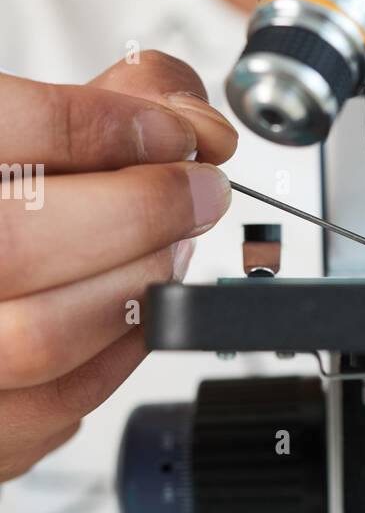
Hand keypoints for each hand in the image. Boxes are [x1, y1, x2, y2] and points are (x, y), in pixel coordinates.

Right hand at [0, 50, 235, 480]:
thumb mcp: (12, 139)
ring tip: (168, 250)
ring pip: (43, 339)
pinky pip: (59, 404)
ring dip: (137, 286)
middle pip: (18, 244)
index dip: (107, 126)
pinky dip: (120, 349)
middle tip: (197, 192)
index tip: (176, 130)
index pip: (3, 129)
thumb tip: (184, 115)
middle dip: (139, 212)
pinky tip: (133, 309)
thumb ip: (88, 109)